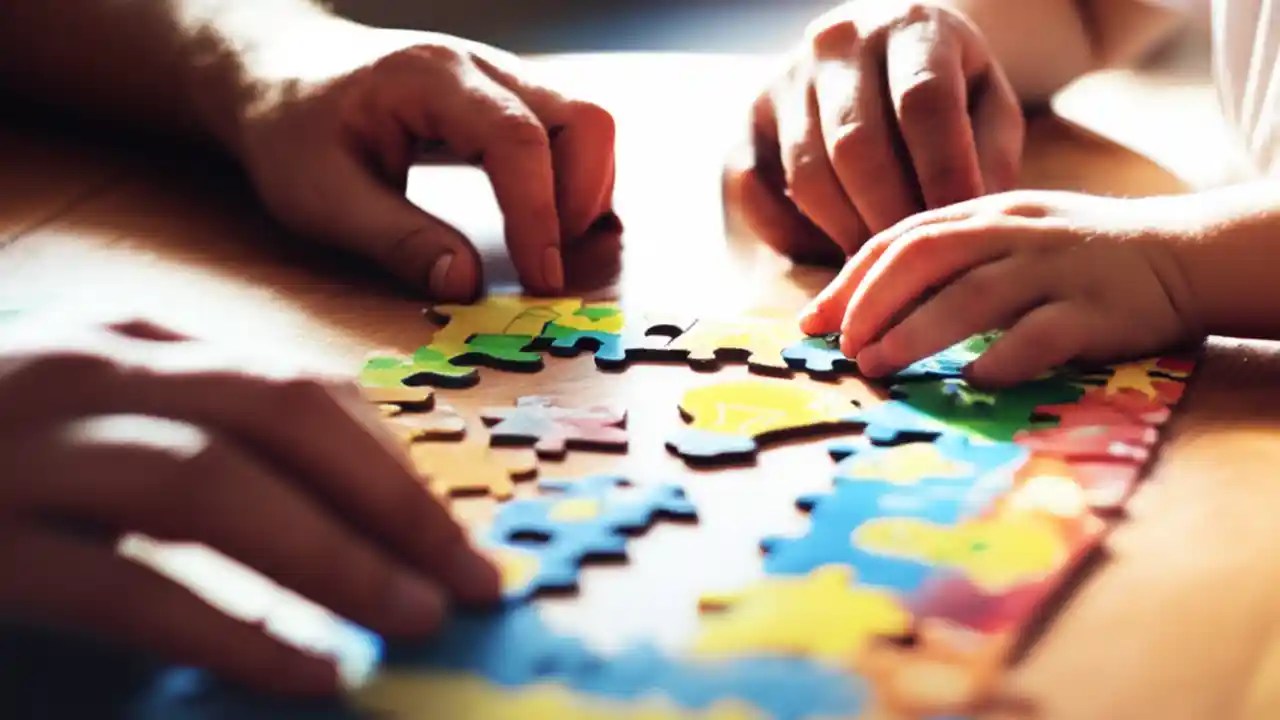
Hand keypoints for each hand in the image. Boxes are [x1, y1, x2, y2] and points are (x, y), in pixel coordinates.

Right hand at [0, 318, 497, 694]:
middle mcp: (84, 372)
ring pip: (213, 485)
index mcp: (131, 338)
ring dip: (334, 556)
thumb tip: (359, 517)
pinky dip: (237, 628)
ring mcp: (25, 449)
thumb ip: (213, 446)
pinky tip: (311, 670)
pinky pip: (132, 583)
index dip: (391, 462)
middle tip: (472, 578)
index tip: (452, 531)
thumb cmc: (0, 465)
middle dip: (393, 500)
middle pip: (278, 415)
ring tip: (415, 619)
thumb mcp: (115, 432)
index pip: (297, 386)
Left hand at [228, 26, 615, 300]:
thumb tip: (466, 286)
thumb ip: (396, 242)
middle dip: (579, 200)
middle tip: (543, 262)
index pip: (517, 140)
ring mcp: (501, 78)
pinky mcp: (508, 100)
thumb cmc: (292, 129)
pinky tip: (538, 222)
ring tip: (539, 246)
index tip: (541, 281)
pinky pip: (569, 135)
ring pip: (587, 127)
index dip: (539, 216)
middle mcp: (482, 66)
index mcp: (431, 77)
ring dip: (582, 193)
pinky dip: (571, 183)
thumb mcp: (323, 196)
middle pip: (582, 120)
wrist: (277, 72)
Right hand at [725, 2, 1023, 263]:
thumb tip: (963, 223)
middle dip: (890, 216)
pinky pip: (753, 187)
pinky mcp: (750, 120)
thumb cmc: (949, 91)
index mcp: (909, 26)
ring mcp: (784, 80)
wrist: (884, 52)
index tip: (957, 228)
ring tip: (881, 265)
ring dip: (846, 231)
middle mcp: (838, 42)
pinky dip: (787, 231)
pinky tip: (827, 251)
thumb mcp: (989, 106)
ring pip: (809, 175)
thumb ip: (988, 156)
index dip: (943, 171)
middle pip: (857, 144)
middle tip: (916, 266)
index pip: (922, 101)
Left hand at [798, 191, 1199, 385]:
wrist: (1182, 254)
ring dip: (916, 332)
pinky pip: (1040, 334)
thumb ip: (948, 257)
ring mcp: (1054, 269)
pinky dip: (1000, 358)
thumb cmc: (1076, 256)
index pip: (902, 237)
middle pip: (925, 256)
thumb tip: (864, 305)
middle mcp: (1013, 232)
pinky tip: (970, 380)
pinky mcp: (1094, 310)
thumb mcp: (1008, 236)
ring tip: (879, 365)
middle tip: (842, 346)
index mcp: (985, 213)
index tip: (814, 322)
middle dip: (873, 301)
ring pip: (973, 295)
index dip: (851, 279)